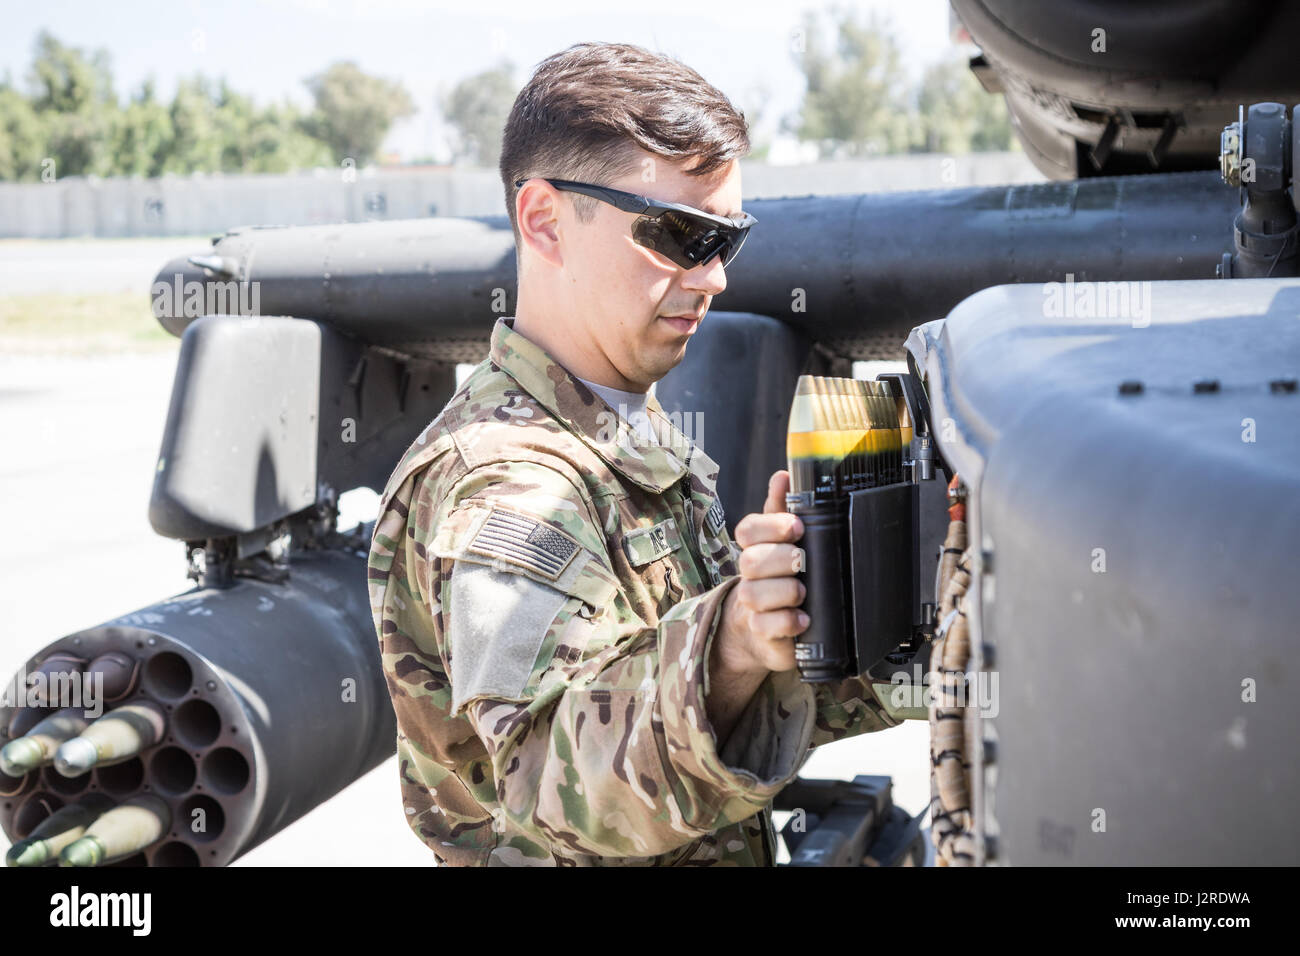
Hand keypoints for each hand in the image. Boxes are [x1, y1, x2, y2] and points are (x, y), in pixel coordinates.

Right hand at [714, 469, 808, 676]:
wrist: (766, 627)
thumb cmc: (781, 575)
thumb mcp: (784, 541)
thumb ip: (783, 509)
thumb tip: (784, 474)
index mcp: (755, 547)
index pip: (748, 530)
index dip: (771, 527)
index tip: (797, 527)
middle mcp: (749, 575)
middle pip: (752, 561)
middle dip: (781, 559)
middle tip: (803, 561)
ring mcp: (752, 605)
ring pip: (756, 594)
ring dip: (784, 591)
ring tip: (804, 592)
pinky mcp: (762, 632)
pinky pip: (767, 626)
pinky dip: (787, 622)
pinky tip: (804, 618)